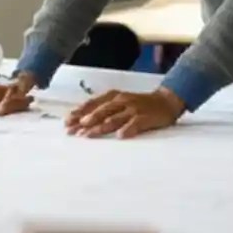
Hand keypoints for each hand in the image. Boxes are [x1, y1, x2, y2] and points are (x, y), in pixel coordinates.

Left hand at [65, 88, 185, 138]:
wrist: (166, 101)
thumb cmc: (139, 105)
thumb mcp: (119, 103)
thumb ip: (102, 110)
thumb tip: (78, 121)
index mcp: (114, 96)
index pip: (93, 104)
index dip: (79, 113)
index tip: (67, 123)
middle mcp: (122, 101)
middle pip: (102, 111)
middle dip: (87, 121)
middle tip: (74, 131)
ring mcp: (134, 109)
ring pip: (115, 118)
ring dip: (101, 127)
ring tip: (89, 135)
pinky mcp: (146, 117)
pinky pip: (136, 123)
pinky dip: (128, 129)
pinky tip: (121, 136)